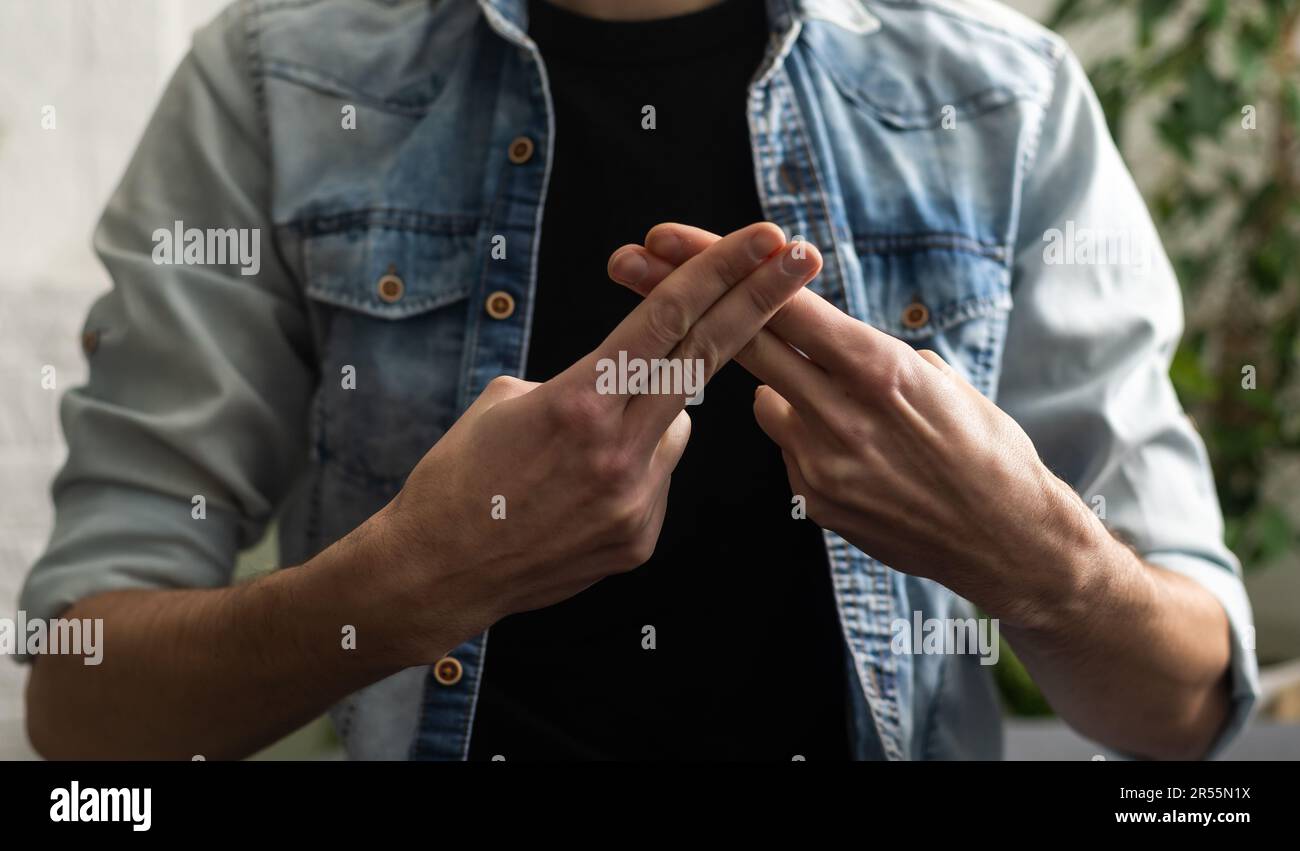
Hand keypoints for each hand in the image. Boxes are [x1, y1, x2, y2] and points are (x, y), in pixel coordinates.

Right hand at [374, 222, 822, 660]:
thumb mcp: (510, 402)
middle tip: (804, 254)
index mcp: (578, 400)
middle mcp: (617, 447)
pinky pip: (655, 478)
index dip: (720, 270)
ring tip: (572, 453)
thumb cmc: (459, 474)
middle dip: (760, 299)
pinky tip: (576, 493)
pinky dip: (629, 470)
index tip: (765, 237)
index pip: (666, 319)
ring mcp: (634, 498)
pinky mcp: (639, 538)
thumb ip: (588, 382)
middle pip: (706, 356)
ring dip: (646, 414)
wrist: (438, 572)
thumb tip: (641, 381)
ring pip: (676, 422)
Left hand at [611, 224, 1101, 624]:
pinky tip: (865, 460)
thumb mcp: (938, 379)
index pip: (778, 304)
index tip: (664, 238)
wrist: (1008, 540)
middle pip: (739, 342)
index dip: (716, 267)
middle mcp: (840, 411)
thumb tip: (818, 344)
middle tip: (623, 258)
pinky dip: (812, 441)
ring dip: (789, 391)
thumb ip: (864, 356)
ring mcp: (821, 462)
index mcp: (877, 366)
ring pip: (769, 401)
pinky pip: (793, 451)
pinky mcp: (815, 502)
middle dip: (678, 297)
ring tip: (863, 417)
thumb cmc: (985, 447)